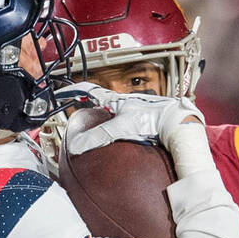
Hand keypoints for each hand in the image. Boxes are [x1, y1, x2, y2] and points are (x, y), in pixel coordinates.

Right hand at [66, 90, 202, 155]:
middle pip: (102, 103)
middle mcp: (124, 103)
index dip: (73, 91)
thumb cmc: (153, 119)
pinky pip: (127, 126)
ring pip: (115, 115)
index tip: (62, 92)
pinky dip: (122, 132)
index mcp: (115, 100)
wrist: (176, 123)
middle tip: (81, 111)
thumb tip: (77, 146)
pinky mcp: (144, 122)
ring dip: (107, 121)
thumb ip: (99, 136)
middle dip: (91, 108)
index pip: (89, 91)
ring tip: (101, 130)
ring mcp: (134, 112)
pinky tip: (125, 140)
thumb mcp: (121, 127)